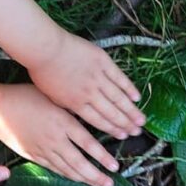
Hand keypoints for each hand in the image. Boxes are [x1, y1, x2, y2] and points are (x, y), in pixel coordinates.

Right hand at [0, 84, 119, 185]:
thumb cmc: (26, 96)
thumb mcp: (53, 98)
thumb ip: (72, 110)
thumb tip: (94, 117)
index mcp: (62, 122)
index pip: (88, 144)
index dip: (102, 157)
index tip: (114, 166)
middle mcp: (54, 139)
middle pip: (79, 162)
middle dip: (96, 176)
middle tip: (110, 184)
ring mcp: (43, 149)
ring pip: (67, 168)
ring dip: (84, 179)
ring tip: (98, 185)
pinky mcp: (33, 155)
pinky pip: (54, 168)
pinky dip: (67, 175)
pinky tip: (77, 179)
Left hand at [28, 32, 144, 139]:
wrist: (46, 48)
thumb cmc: (43, 72)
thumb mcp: (53, 97)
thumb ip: (69, 107)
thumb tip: (79, 116)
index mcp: (76, 103)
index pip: (98, 120)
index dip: (112, 129)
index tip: (123, 136)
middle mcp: (90, 93)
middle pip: (111, 112)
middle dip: (126, 123)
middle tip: (137, 132)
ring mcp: (98, 77)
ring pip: (118, 97)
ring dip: (131, 110)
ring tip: (141, 120)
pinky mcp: (102, 62)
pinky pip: (119, 77)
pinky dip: (129, 88)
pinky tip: (137, 97)